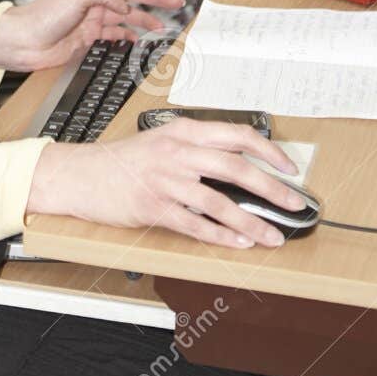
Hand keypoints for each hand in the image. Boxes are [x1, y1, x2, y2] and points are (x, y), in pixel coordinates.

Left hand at [0, 0, 185, 72]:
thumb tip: (125, 3)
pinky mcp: (89, 34)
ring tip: (162, 25)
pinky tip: (139, 39)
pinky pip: (115, 32)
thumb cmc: (43, 16)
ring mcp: (93, 15)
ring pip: (127, 15)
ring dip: (146, 18)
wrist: (25, 41)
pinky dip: (129, 35)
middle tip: (176, 2)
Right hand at [28, 118, 301, 249]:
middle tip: (294, 204)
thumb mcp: (162, 140)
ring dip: (251, 222)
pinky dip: (220, 237)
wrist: (82, 174)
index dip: (269, 152)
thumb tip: (242, 165)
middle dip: (272, 188)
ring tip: (272, 235)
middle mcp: (177, 152)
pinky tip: (237, 244)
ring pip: (219, 202)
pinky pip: (195, 225)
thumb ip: (198, 147)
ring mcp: (165, 180)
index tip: (290, 168)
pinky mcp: (154, 207)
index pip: (237, 135)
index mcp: (183, 130)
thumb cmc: (125, 160)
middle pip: (236, 168)